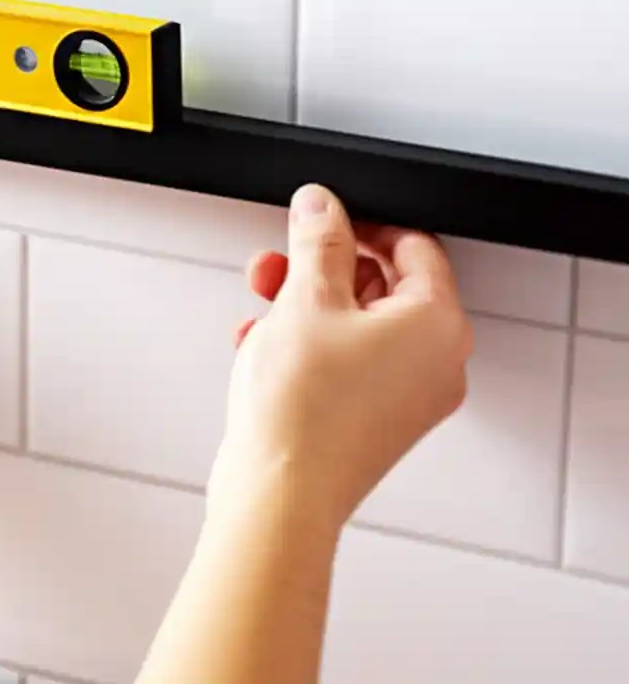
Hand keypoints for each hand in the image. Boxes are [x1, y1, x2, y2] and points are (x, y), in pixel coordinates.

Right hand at [207, 184, 472, 531]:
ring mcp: (404, 398)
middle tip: (283, 263)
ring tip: (264, 305)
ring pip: (357, 326)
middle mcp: (433, 363)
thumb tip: (321, 206)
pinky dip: (307, 347)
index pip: (414, 247)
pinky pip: (345, 365)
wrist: (278, 495)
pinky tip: (263, 346)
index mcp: (437, 325)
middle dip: (322, 269)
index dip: (361, 224)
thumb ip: (316, 240)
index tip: (322, 220)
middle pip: (383, 287)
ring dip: (306, 306)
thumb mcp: (304, 300)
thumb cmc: (303, 413)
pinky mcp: (371, 422)